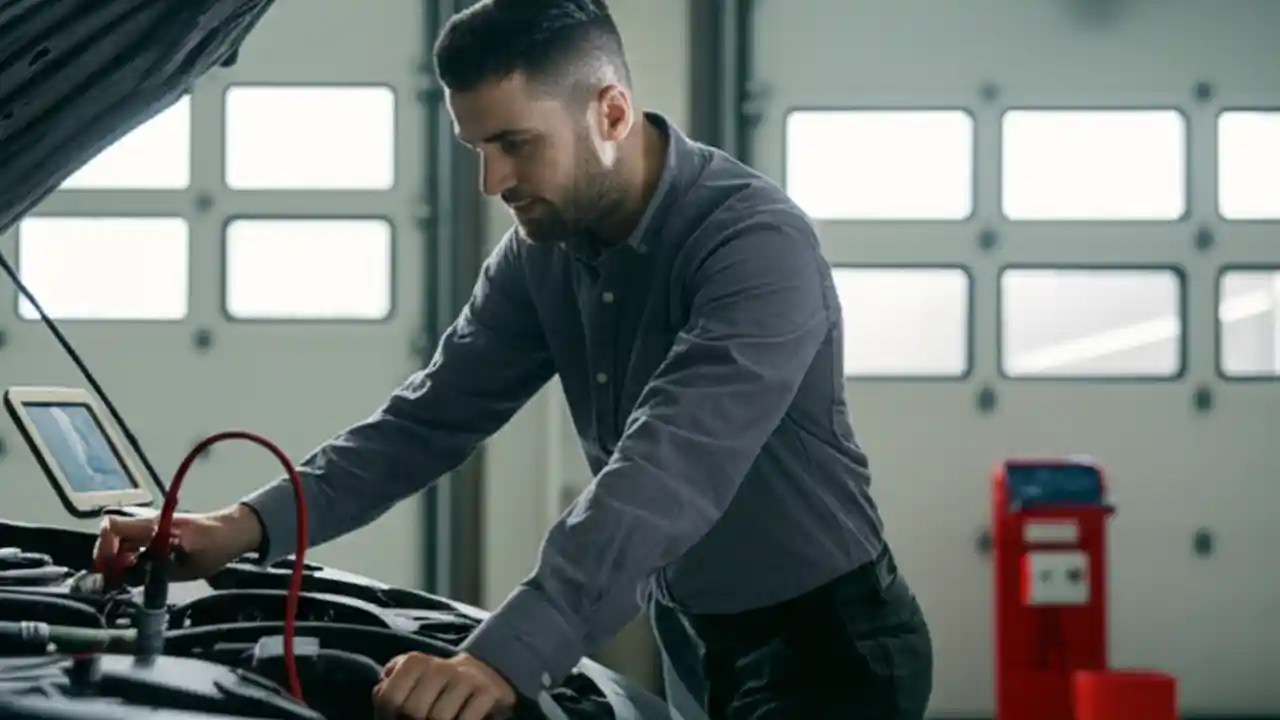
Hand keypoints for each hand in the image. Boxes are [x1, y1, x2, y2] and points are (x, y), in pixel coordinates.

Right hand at [92, 504, 262, 581]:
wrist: (234, 531)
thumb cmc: (216, 545)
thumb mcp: (188, 566)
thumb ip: (158, 571)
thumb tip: (130, 578)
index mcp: (154, 527)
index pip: (112, 527)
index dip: (103, 547)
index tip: (110, 568)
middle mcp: (148, 524)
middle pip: (111, 535)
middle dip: (107, 557)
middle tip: (114, 579)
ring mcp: (153, 527)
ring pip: (121, 541)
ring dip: (117, 559)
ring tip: (123, 579)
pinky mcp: (159, 534)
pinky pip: (134, 544)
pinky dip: (129, 558)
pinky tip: (137, 572)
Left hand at [372, 652, 516, 719]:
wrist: (488, 678)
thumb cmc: (439, 690)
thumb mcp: (412, 685)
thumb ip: (390, 692)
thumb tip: (382, 693)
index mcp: (416, 663)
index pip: (390, 698)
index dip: (389, 718)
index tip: (398, 719)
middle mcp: (440, 666)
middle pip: (415, 711)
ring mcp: (466, 678)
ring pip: (439, 717)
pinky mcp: (488, 691)